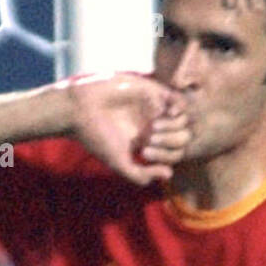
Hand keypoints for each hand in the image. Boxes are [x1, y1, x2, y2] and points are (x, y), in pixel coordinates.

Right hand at [67, 72, 190, 185]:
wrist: (81, 110)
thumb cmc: (97, 138)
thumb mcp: (119, 164)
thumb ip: (142, 175)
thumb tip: (169, 174)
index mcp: (148, 142)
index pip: (174, 153)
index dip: (166, 157)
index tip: (145, 153)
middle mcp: (154, 125)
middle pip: (182, 137)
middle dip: (171, 142)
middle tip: (149, 140)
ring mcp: (155, 108)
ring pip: (184, 120)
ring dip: (174, 127)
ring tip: (152, 128)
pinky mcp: (152, 91)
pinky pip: (179, 100)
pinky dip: (178, 110)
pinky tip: (163, 115)